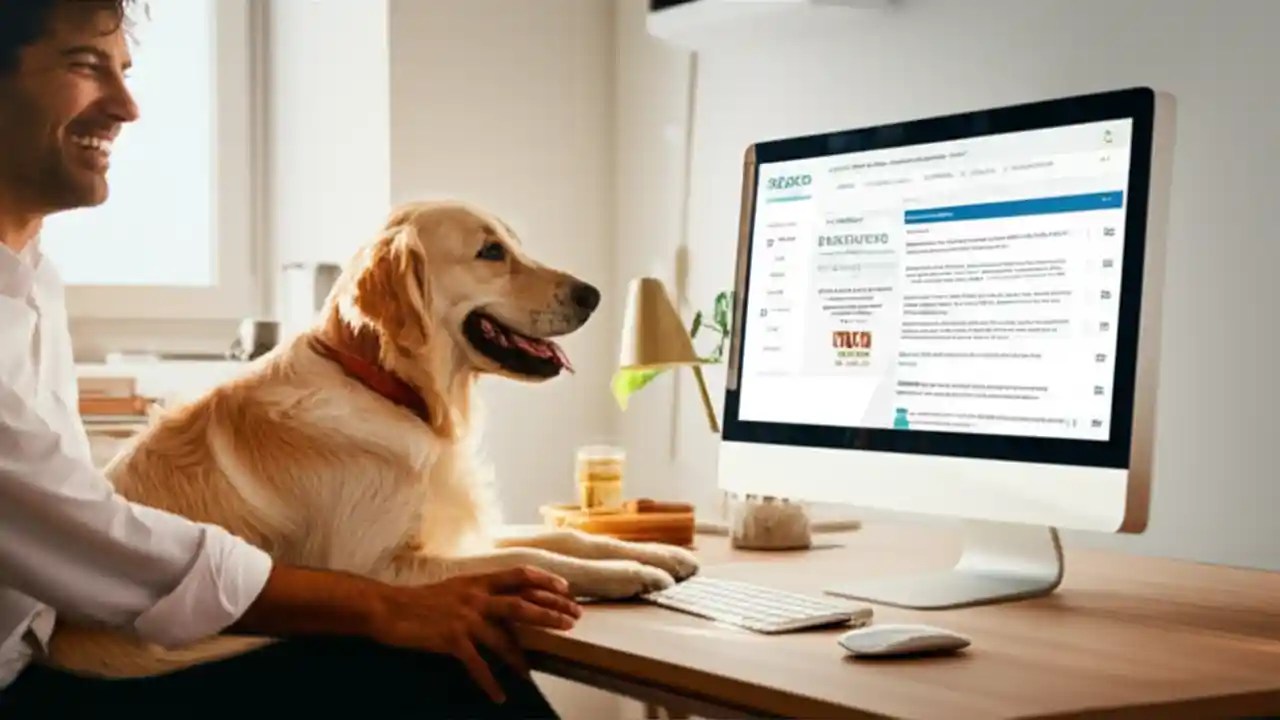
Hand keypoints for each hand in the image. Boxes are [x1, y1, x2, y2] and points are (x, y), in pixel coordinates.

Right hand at [368, 565, 580, 703]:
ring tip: (532, 672)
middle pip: (522, 603)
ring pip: (504, 637)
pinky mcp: (452, 639)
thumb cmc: (421, 600)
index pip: (520, 574)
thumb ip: (481, 593)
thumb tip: (506, 602)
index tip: (567, 590)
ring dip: (521, 657)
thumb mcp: (456, 588)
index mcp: (478, 581)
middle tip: (572, 621)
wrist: (388, 609)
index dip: (546, 581)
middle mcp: (476, 596)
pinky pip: (478, 665)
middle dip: (550, 613)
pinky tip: (499, 696)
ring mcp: (465, 618)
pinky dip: (489, 682)